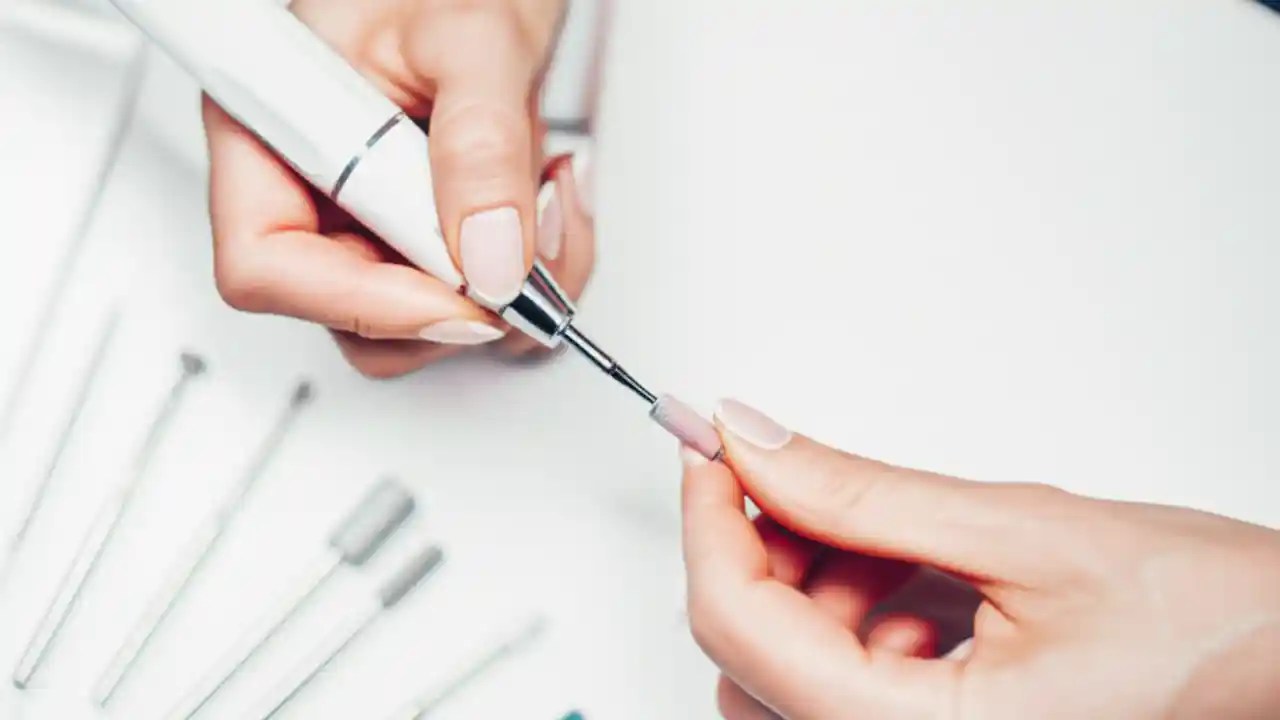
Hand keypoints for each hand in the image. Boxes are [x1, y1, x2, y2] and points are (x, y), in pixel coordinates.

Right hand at [203, 0, 595, 377]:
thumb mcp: (476, 38)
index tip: (458, 299)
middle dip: (455, 304)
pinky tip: (549, 206)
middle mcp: (315, 180)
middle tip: (526, 256)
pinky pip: (471, 294)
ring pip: (420, 318)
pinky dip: (532, 271)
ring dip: (507, 291)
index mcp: (277, 122)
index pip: (265, 261)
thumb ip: (480, 145)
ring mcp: (374, 213)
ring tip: (548, 205)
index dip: (359, 302)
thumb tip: (488, 258)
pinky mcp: (429, 227)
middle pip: (348, 313)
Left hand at [682, 399, 1279, 719]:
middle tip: (806, 476)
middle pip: (751, 655)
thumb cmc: (1224, 632)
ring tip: (896, 538)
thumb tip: (758, 445)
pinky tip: (920, 583)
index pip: (737, 626)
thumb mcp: (1026, 533)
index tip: (710, 446)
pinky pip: (844, 687)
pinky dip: (857, 619)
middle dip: (766, 551)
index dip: (709, 520)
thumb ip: (866, 494)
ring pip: (790, 671)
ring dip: (815, 585)